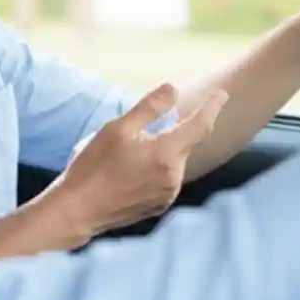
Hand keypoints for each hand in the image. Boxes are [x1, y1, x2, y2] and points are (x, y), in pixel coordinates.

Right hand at [43, 84, 228, 238]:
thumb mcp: (117, 129)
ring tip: (128, 154)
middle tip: (143, 129)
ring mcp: (168, 194)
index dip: (213, 107)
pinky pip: (167, 179)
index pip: (200, 125)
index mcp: (166, 154)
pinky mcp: (159, 206)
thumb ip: (149, 108)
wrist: (78, 210)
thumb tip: (173, 89)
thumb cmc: (94, 166)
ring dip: (163, 151)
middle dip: (173, 131)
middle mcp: (174, 176)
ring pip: (175, 162)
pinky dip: (157, 168)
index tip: (222, 93)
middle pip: (185, 144)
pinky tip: (131, 171)